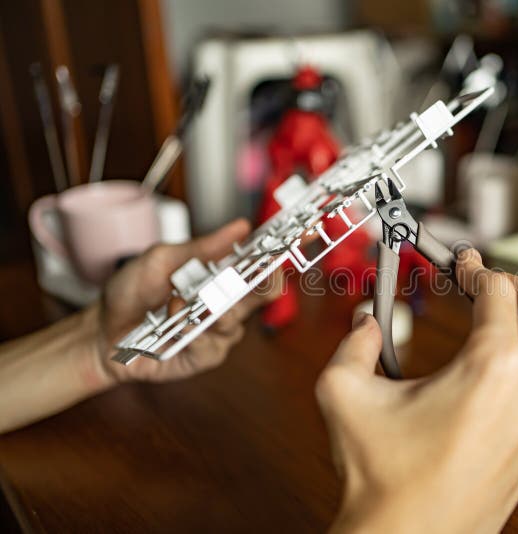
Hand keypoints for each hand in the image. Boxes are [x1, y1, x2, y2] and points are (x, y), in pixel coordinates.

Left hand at [95, 219, 281, 383]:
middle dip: (263, 284)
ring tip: (181, 301)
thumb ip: (202, 247)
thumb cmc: (132, 292)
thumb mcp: (163, 258)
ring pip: (236, 320)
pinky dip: (193, 331)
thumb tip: (240, 227)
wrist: (102, 329)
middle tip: (253, 274)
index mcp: (222, 276)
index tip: (298, 237)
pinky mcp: (204, 356)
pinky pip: (212, 344)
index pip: (261, 265)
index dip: (280, 253)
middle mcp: (227, 304)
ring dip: (209, 309)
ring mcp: (218, 332)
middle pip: (262, 295)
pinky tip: (175, 321)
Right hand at [315, 249, 517, 532]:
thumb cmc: (386, 478)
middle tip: (485, 282)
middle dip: (515, 287)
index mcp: (492, 366)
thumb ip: (353, 343)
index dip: (475, 268)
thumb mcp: (346, 393)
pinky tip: (491, 372)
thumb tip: (364, 323)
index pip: (497, 290)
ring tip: (488, 322)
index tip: (461, 263)